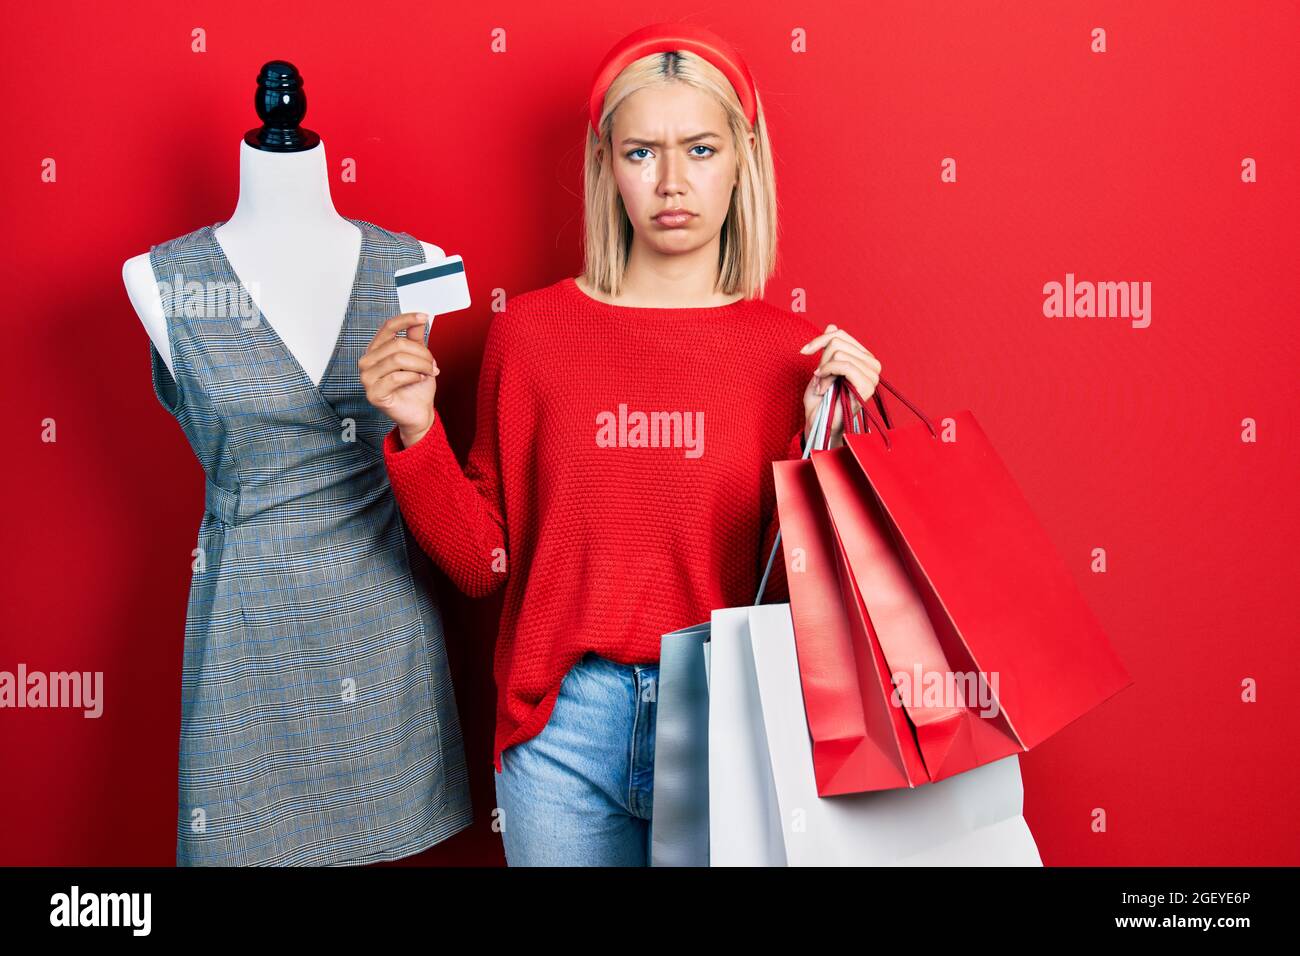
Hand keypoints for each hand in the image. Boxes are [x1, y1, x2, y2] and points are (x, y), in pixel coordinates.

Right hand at [360, 313, 438, 446]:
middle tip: (432, 364)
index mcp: (376, 350)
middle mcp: (367, 362)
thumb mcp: (419, 358)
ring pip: (398, 359)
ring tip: (428, 372)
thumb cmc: (416, 386)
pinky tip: (419, 380)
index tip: (423, 316)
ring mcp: (367, 378)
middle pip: (397, 344)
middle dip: (421, 353)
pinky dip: (414, 377)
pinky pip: (396, 377)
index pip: (388, 327)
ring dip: (420, 365)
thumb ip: (416, 338)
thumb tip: (419, 318)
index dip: (406, 319)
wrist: (419, 411)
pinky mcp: (373, 394)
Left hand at [798, 324, 881, 448]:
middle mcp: (871, 364)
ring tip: (822, 386)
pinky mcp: (866, 386)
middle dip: (820, 359)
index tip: (804, 352)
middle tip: (817, 378)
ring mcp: (871, 375)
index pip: (840, 335)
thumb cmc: (820, 401)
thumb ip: (828, 347)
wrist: (820, 425)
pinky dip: (827, 373)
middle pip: (838, 341)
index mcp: (863, 358)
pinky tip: (824, 387)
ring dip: (823, 370)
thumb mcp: (820, 368)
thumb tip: (832, 325)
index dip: (819, 340)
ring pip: (838, 352)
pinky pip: (843, 364)